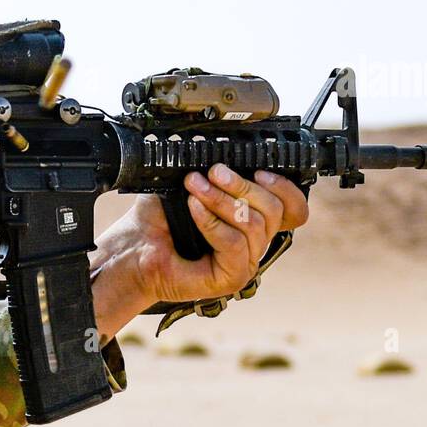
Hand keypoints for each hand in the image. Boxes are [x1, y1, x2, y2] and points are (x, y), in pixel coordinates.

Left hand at [91, 166, 309, 339]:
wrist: (133, 249)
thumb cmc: (158, 220)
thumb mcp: (191, 185)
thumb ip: (216, 171)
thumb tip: (227, 150)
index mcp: (252, 222)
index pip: (293, 209)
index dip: (285, 187)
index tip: (259, 170)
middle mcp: (254, 243)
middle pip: (275, 211)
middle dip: (243, 185)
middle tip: (213, 172)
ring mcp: (245, 262)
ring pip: (253, 224)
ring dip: (221, 200)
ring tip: (195, 187)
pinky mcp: (231, 277)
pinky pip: (234, 243)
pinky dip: (212, 221)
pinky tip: (194, 209)